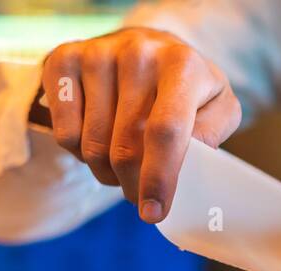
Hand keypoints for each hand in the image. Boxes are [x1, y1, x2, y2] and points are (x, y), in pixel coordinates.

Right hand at [41, 28, 241, 222]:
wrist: (149, 47)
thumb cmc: (187, 89)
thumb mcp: (217, 108)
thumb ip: (211, 136)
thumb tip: (187, 166)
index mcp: (182, 64)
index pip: (165, 131)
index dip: (158, 178)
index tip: (153, 213)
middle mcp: (137, 53)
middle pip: (125, 147)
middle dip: (133, 184)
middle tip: (140, 192)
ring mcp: (97, 53)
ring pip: (92, 146)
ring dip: (107, 171)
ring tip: (122, 161)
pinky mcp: (63, 60)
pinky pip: (65, 133)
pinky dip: (79, 152)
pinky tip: (97, 138)